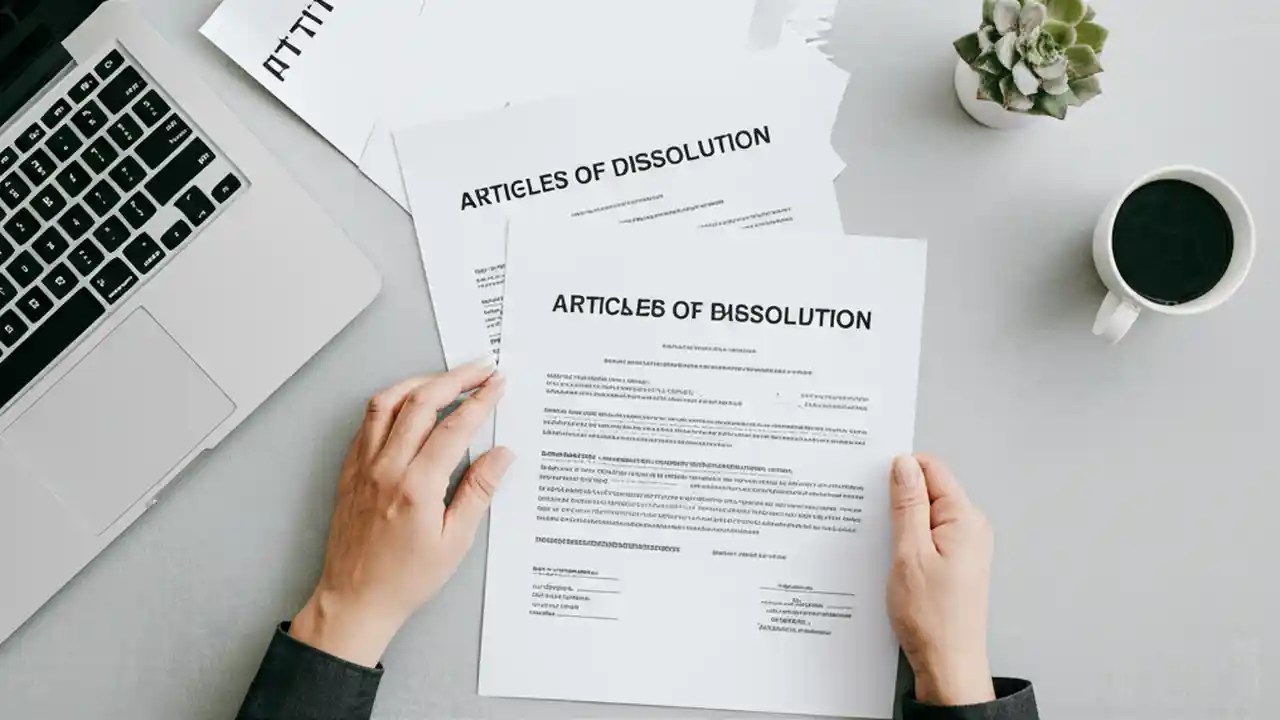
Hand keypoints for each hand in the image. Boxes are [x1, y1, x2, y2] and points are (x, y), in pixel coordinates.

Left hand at [289, 360, 511, 666]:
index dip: (480, 400)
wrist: (354, 600)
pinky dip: (390, 403)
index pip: (454, 426)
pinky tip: (408, 403)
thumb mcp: (455, 541)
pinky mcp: (349, 471)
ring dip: (419, 382)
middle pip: (421, 402)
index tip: (497, 384)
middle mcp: (386, 469)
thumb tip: (502, 455)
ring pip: (387, 402)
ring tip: (445, 377)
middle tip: (480, 369)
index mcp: (416, 487)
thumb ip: (478, 491)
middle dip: (455, 378)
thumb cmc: (405, 579)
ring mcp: (363, 467)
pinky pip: (367, 422)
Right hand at [887, 454, 995, 705]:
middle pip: (928, 489)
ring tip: (882, 546)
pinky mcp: (954, 562)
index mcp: (965, 519)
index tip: (873, 484)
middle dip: (897, 498)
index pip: (932, 469)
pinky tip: (891, 558)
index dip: (900, 471)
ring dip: (899, 522)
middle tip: (873, 520)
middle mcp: (971, 528)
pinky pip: (927, 535)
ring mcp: (964, 546)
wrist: (948, 665)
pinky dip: (906, 540)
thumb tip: (903, 464)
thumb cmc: (931, 618)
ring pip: (924, 514)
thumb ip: (907, 505)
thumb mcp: (909, 554)